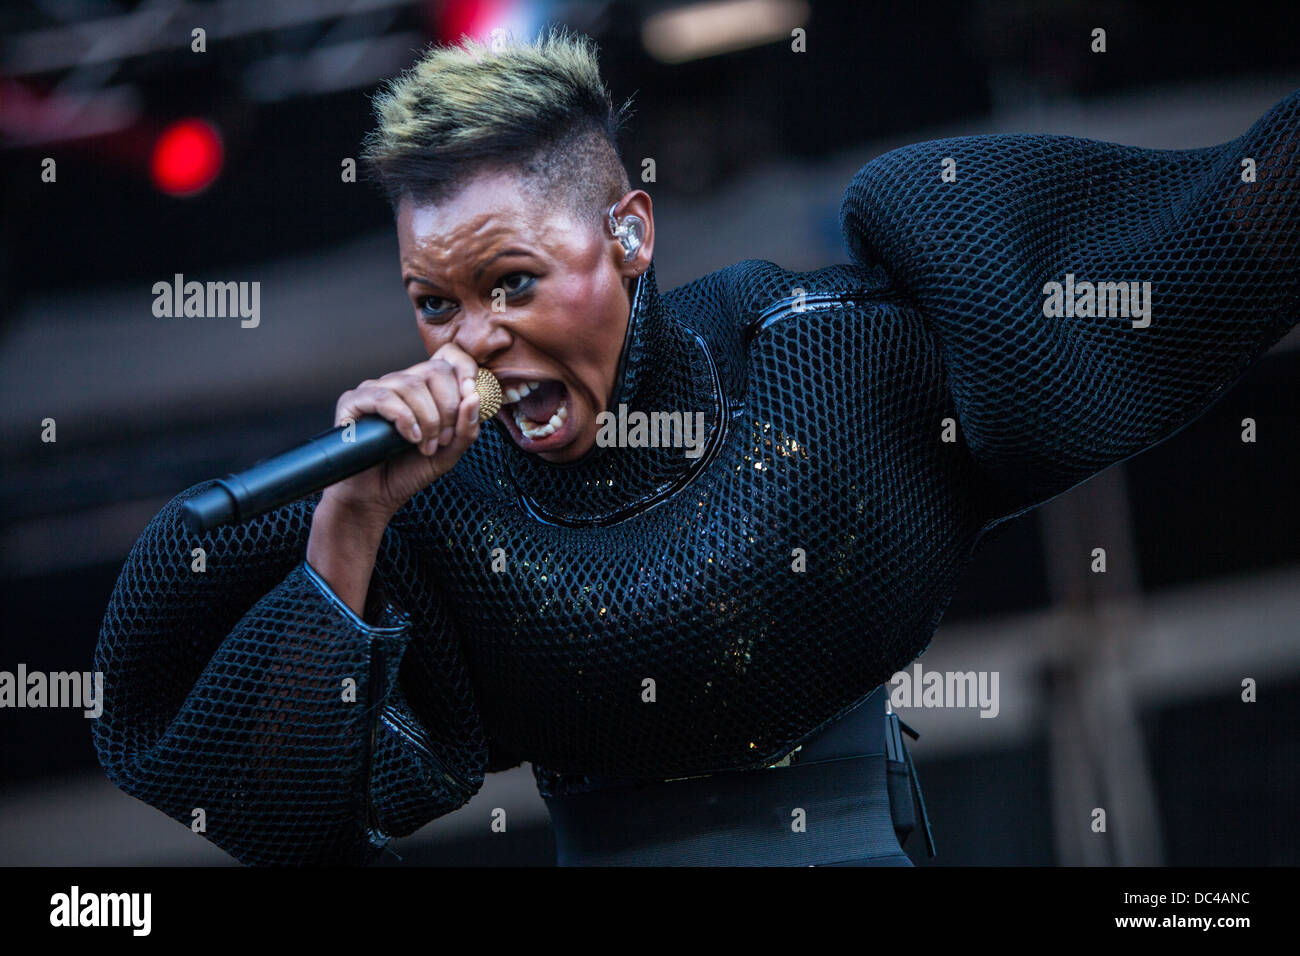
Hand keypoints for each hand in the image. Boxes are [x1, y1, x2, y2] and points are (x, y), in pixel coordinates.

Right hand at [321, 343, 482, 522]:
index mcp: (425, 388)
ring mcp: (375, 390)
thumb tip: (474, 396)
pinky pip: (384, 397)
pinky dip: (404, 418)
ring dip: (428, 419)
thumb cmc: (410, 471)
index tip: (472, 394)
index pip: (447, 357)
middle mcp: (400, 383)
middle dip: (448, 406)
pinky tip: (410, 438)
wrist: (377, 497)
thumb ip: (467, 428)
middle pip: (435, 369)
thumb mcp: (450, 452)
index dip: (464, 369)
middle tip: (444, 438)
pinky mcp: (352, 402)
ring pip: (411, 384)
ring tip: (426, 446)